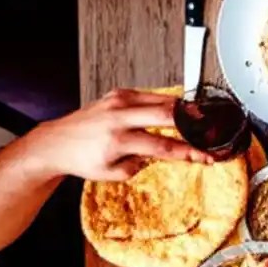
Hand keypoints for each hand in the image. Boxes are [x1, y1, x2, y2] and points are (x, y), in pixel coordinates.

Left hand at [23, 89, 210, 180]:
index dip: (189, 152)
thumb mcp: (114, 173)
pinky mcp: (118, 94)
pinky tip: (178, 111)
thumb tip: (163, 153)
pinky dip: (167, 103)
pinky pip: (151, 95)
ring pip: (162, 100)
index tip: (205, 157)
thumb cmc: (83, 159)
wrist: (57, 142)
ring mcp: (118, 101)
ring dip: (183, 110)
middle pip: (166, 114)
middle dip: (193, 123)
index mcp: (118, 141)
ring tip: (200, 120)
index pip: (163, 146)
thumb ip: (142, 164)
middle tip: (210, 130)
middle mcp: (118, 117)